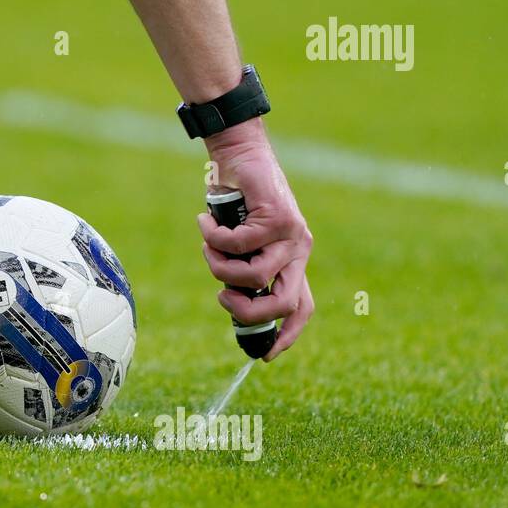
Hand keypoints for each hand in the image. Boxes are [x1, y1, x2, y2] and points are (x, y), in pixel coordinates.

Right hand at [196, 119, 313, 359]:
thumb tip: (233, 300)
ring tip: (208, 244)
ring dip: (219, 265)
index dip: (287, 335)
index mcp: (292, 260)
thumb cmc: (233, 198)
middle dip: (246, 310)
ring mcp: (292, 234)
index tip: (265, 355)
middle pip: (283, 303)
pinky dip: (213, 236)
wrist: (239, 152)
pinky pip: (239, 245)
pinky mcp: (278, 217)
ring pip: (253, 274)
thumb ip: (241, 267)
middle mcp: (299, 250)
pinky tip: (205, 221)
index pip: (301, 307)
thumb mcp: (238, 242)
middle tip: (221, 295)